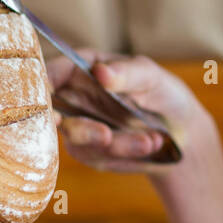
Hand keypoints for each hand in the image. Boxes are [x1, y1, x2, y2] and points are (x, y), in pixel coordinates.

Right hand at [46, 50, 219, 173]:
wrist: (180, 130)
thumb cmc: (163, 92)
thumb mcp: (152, 77)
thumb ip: (128, 73)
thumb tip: (101, 72)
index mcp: (82, 67)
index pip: (49, 74)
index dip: (41, 88)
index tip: (50, 107)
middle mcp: (73, 95)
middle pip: (52, 114)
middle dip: (81, 129)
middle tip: (105, 136)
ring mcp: (78, 125)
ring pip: (78, 141)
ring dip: (117, 144)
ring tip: (151, 140)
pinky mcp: (89, 150)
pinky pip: (96, 156)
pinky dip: (125, 153)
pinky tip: (151, 145)